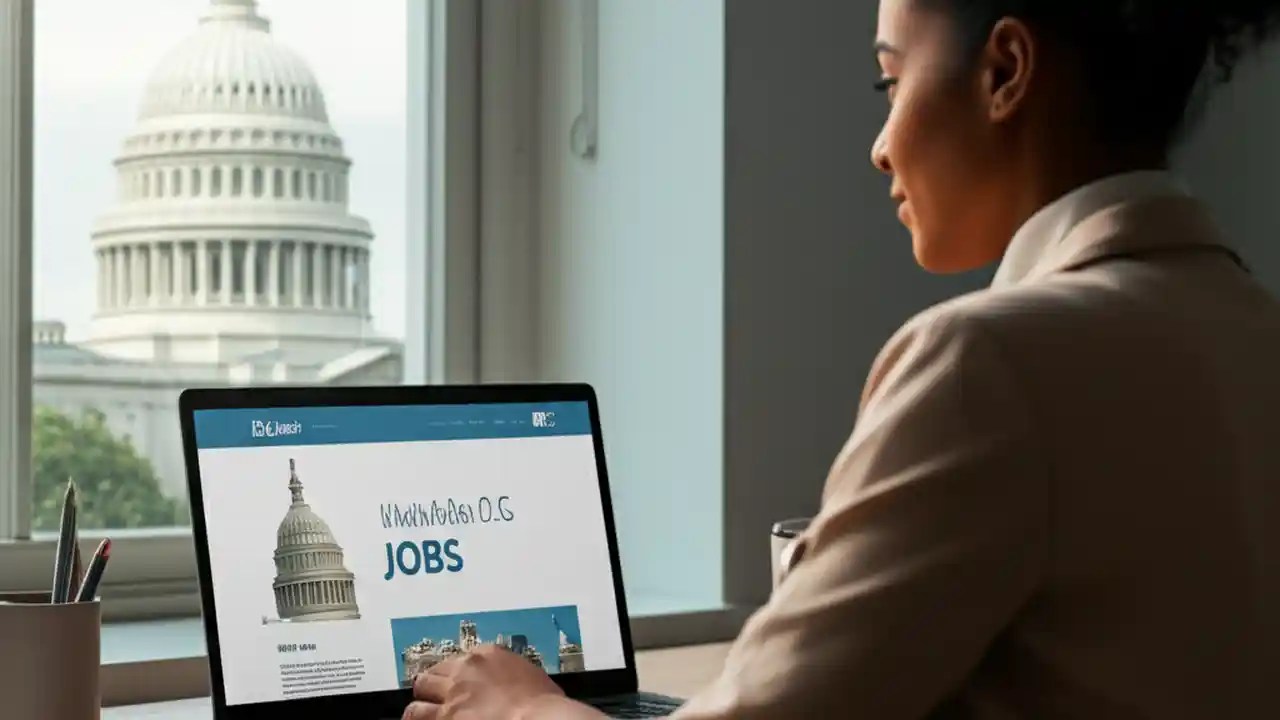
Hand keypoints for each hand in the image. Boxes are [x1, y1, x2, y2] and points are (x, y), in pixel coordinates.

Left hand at [403, 645, 603, 719]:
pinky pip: (417, 717)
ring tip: (422, 714)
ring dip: (421, 705)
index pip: (459, 660)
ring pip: (420, 695)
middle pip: (433, 673)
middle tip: (436, 697)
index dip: (456, 675)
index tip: (458, 684)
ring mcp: (452, 695)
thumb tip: (510, 688)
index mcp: (488, 655)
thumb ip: (511, 676)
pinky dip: (418, 719)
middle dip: (433, 686)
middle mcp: (465, 670)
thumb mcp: (532, 677)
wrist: (539, 718)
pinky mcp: (444, 717)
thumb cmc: (545, 704)